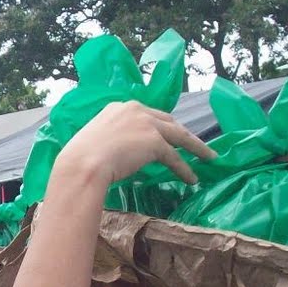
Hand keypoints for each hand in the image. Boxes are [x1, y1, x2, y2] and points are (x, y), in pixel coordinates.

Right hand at [60, 100, 213, 186]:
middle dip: (182, 133)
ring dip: (196, 148)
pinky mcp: (155, 142)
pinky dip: (185, 169)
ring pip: (179, 136)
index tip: (168, 134)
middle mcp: (136, 109)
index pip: (147, 114)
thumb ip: (110, 139)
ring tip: (207, 158)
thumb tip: (115, 153)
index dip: (160, 125)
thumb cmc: (80, 158)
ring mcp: (147, 124)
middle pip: (168, 121)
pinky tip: (191, 178)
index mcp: (119, 107)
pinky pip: (175, 157)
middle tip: (194, 144)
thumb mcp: (95, 140)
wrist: (82, 164)